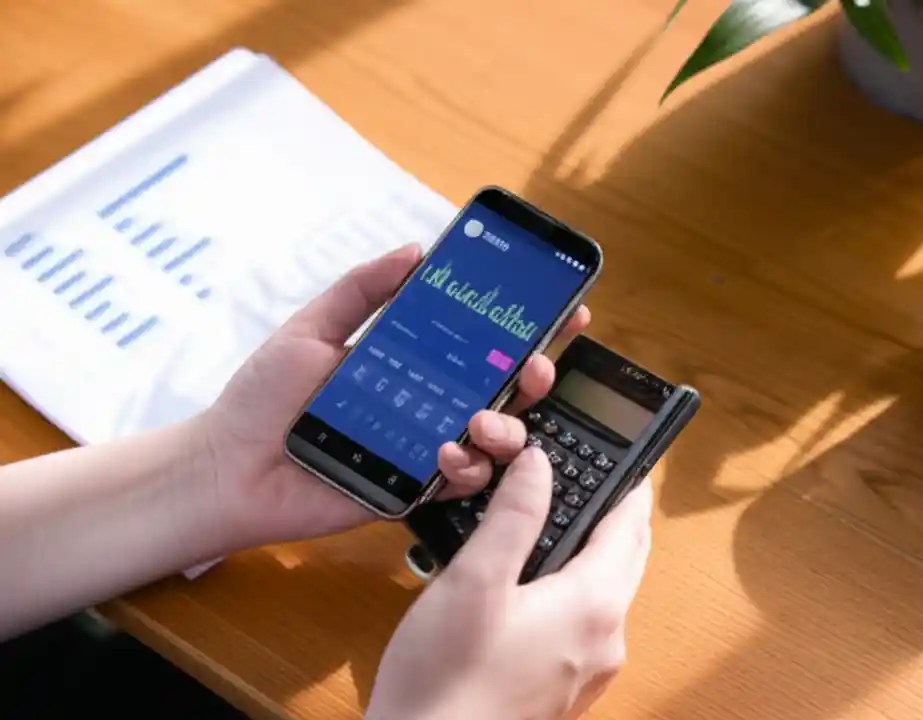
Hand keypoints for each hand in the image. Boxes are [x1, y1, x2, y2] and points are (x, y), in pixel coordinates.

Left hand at [198, 244, 589, 549]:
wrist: (228, 468)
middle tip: (537, 365)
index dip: (528, 328)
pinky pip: (464, 483)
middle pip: (507, 389)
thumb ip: (363, 289)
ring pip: (498, 439)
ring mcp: (426, 448)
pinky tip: (448, 453)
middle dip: (538, 374)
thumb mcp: (311, 329)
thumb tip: (415, 249)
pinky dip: (469, 467)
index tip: (565, 308)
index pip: (482, 341)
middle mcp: (429, 404)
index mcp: (413, 363)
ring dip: (507, 426)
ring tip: (482, 420)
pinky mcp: (414, 491)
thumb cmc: (263, 399)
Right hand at [366, 450, 652, 719]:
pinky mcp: (566, 690)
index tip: (626, 457)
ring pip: (609, 593)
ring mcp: (590, 671)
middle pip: (627, 559)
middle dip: (619, 518)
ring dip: (598, 554)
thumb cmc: (446, 674)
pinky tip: (541, 584)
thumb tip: (541, 463)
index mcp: (595, 604)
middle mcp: (607, 639)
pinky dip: (579, 591)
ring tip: (565, 521)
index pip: (630, 526)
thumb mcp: (474, 580)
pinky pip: (587, 624)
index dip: (628, 487)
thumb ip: (513, 516)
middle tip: (599, 481)